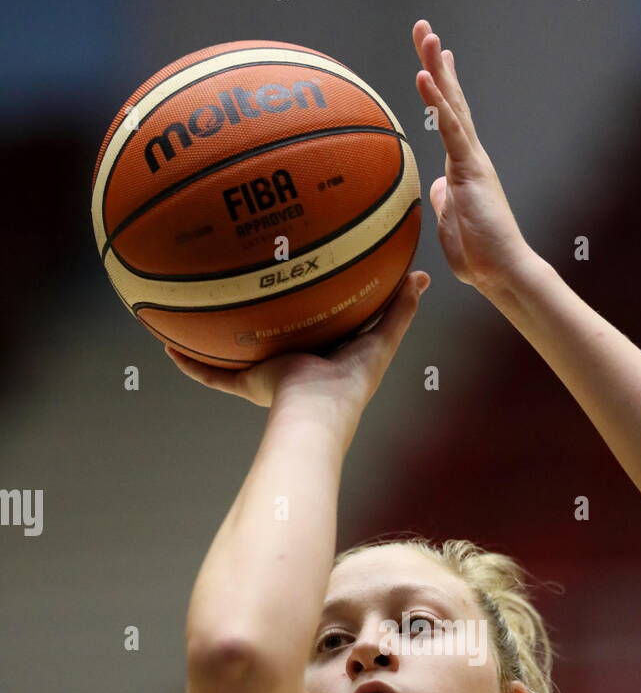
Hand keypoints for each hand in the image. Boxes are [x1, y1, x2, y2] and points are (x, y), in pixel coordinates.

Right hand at [163, 269, 429, 409]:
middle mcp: (293, 365)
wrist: (316, 414)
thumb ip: (398, 310)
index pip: (317, 324)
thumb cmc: (350, 384)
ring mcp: (266, 377)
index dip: (312, 303)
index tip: (303, 278)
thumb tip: (421, 277)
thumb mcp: (380, 341)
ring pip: (236, 355)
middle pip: (273, 335)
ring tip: (197, 307)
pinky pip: (212, 375)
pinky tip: (167, 344)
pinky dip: (191, 364)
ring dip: (217, 337)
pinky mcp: (247, 386)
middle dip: (261, 316)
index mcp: (323, 355)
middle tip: (247, 283)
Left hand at [412, 19, 530, 292]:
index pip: (449, 118)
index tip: (433, 59)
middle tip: (425, 29)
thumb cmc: (480, 258)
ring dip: (437, 69)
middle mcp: (470, 156)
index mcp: (463, 168)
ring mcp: (472, 160)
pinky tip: (424, 78)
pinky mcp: (472, 169)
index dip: (440, 87)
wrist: (503, 273)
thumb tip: (439, 186)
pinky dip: (436, 103)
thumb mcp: (451, 224)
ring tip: (426, 37)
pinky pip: (450, 129)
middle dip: (437, 63)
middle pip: (451, 100)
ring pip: (452, 105)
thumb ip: (445, 202)